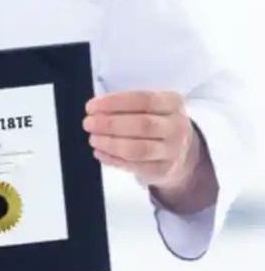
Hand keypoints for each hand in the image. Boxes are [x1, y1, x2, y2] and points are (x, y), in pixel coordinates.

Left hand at [83, 90, 197, 190]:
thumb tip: (96, 109)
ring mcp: (172, 151)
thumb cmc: (156, 123)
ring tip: (93, 138)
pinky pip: (134, 166)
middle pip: (142, 125)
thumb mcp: (150, 107)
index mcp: (172, 103)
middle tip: (88, 123)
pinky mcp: (163, 170)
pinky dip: (112, 159)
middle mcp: (176, 127)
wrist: (182, 154)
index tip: (91, 106)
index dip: (114, 103)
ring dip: (110, 143)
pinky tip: (99, 152)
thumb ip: (126, 105)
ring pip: (137, 149)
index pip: (143, 100)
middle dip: (109, 124)